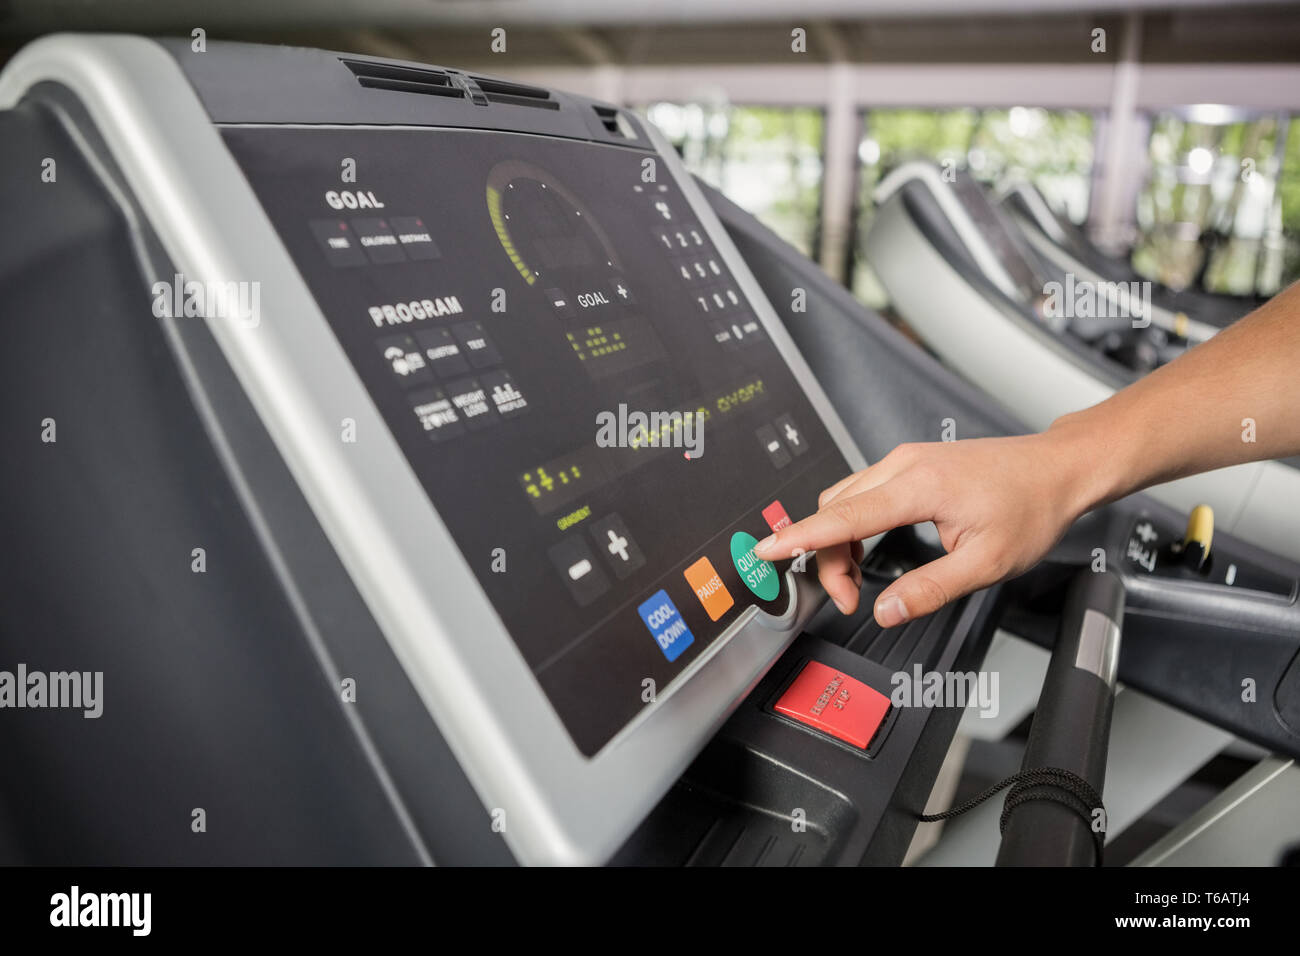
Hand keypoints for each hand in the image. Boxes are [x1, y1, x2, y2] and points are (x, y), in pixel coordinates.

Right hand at [752, 432, 1097, 626]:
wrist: (1057, 469)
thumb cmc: (1030, 507)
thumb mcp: (986, 563)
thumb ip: (930, 589)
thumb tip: (887, 610)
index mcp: (918, 486)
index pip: (842, 516)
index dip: (799, 536)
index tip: (767, 549)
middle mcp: (903, 465)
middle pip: (835, 510)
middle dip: (827, 558)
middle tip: (849, 598)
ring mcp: (905, 460)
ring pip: (844, 499)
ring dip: (839, 541)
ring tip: (857, 579)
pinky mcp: (910, 463)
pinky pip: (862, 491)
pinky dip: (853, 523)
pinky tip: (869, 547)